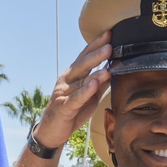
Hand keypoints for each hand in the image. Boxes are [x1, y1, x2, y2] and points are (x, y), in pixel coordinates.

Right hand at [32, 31, 111, 148]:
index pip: (84, 57)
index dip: (96, 45)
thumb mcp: (89, 97)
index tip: (109, 34)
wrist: (51, 132)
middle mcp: (66, 81)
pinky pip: (76, 98)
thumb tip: (114, 70)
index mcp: (72, 76)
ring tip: (107, 65)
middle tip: (110, 45)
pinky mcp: (63, 107)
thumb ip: (100, 84)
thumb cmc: (71, 113)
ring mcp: (63, 93)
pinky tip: (93, 84)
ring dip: (95, 73)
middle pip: (82, 64)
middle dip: (96, 54)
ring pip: (81, 81)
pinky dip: (85, 91)